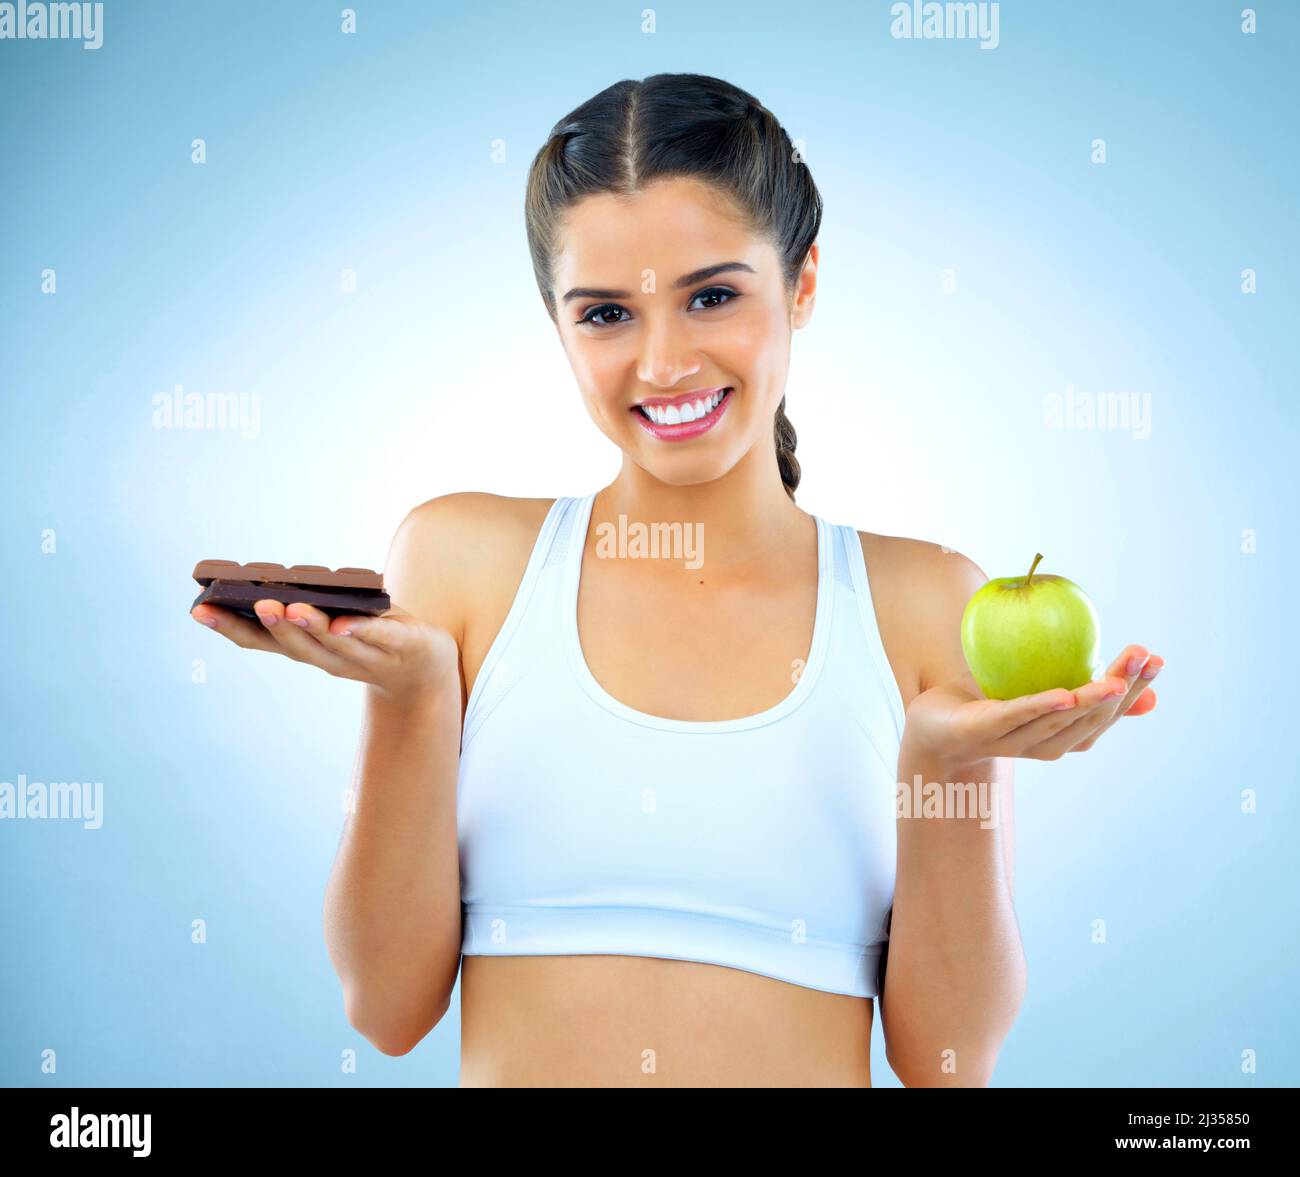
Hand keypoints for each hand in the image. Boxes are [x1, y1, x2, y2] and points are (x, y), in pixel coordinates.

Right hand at [190, 598, 459, 704]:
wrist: (428, 669)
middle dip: (272, 624)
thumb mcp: (337, 617)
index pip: (263, 642)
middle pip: (296, 645)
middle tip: (252, 603)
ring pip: (333, 644)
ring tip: (289, 607)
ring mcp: (367, 657)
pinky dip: (360, 631)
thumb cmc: (376, 633)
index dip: (230, 628)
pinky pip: (379, 638)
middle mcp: (332, 659)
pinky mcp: (403, 646)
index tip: (198, 609)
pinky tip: (344, 623)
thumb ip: (309, 602)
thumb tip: (274, 579)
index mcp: (310, 650)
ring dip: (310, 626)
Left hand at [903, 644, 1162, 775]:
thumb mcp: (1035, 690)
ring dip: (1091, 700)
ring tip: (1117, 680)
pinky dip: (1040, 707)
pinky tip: (1064, 693)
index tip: (1157, 659)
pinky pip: (1014, 717)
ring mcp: (1013, 741)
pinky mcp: (981, 731)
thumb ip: (1077, 686)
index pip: (1106, 716)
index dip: (1135, 691)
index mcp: (1061, 736)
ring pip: (1059, 722)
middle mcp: (1043, 744)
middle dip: (1122, 690)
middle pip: (1090, 720)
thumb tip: (1129, 675)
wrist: (928, 727)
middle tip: (1145, 657)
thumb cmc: (985, 706)